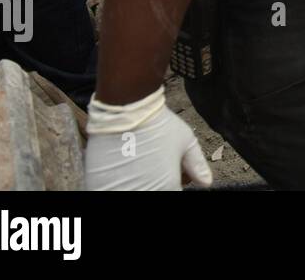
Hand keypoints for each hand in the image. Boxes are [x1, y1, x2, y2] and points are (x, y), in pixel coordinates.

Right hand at [84, 87, 212, 189]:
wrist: (126, 109)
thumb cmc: (158, 124)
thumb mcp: (186, 142)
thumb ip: (197, 165)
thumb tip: (206, 182)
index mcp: (166, 189)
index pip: (173, 196)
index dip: (174, 186)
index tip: (172, 177)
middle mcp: (143, 194)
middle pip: (151, 194)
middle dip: (156, 185)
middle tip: (154, 168)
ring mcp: (118, 192)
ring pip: (131, 193)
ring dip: (135, 184)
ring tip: (137, 165)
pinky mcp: (98, 186)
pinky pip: (109, 191)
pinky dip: (118, 184)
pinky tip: (122, 169)